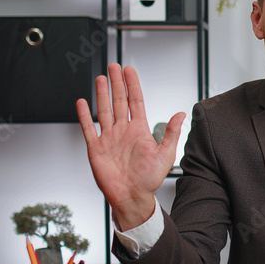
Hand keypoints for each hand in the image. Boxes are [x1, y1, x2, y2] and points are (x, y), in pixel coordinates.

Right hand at [76, 64, 185, 230]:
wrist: (132, 197)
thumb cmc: (149, 179)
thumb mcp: (165, 154)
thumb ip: (172, 133)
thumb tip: (181, 113)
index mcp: (139, 130)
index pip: (135, 101)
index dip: (132, 85)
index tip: (129, 70)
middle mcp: (123, 131)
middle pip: (119, 101)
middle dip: (116, 83)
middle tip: (113, 66)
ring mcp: (109, 138)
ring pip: (104, 110)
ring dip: (102, 94)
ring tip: (101, 78)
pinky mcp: (96, 148)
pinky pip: (89, 128)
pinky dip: (85, 116)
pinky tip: (82, 103)